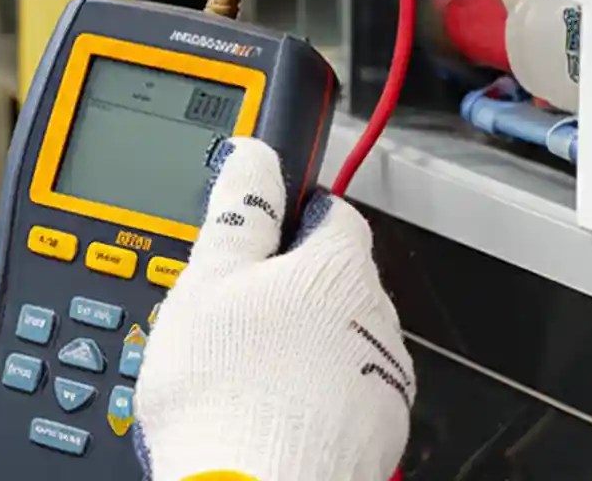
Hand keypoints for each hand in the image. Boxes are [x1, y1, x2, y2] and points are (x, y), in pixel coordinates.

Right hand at [135, 138, 412, 480]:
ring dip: (299, 343)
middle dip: (285, 288)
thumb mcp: (210, 279)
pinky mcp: (375, 436)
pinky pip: (340, 396)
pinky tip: (262, 408)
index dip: (289, 212)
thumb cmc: (232, 393)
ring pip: (337, 340)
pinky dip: (308, 395)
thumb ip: (238, 211)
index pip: (330, 210)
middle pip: (331, 280)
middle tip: (225, 311)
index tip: (259, 225)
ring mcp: (381, 383)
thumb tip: (253, 155)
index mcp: (341, 268)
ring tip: (236, 369)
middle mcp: (378, 322)